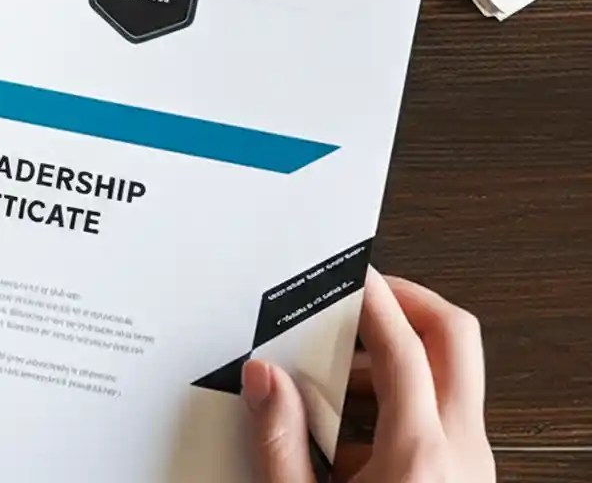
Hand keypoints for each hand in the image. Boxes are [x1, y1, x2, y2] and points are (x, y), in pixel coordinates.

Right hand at [241, 269, 494, 481]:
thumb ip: (280, 441)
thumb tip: (265, 381)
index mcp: (420, 454)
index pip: (405, 348)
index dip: (375, 300)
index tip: (352, 276)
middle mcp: (462, 451)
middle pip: (455, 337)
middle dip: (408, 301)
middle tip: (364, 295)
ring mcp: (474, 464)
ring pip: (454, 372)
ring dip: (401, 354)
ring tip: (338, 373)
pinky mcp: (470, 475)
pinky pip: (446, 411)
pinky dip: (405, 396)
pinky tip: (351, 430)